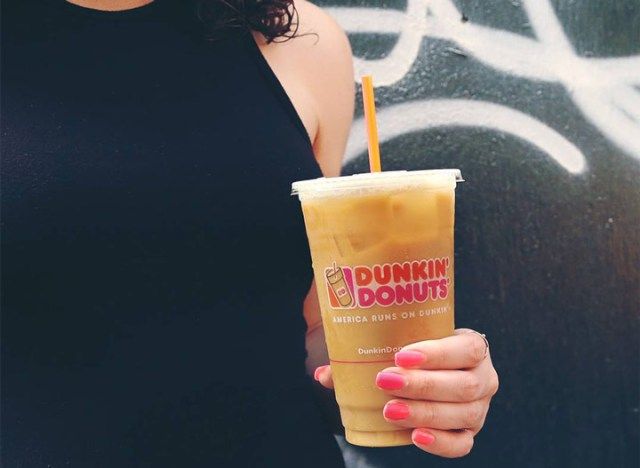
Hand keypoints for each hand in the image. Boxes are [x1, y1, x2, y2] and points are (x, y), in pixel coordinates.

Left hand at [314, 329, 498, 457]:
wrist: (438, 368)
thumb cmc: (417, 352)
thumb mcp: (402, 343)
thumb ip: (368, 353)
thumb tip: (324, 374)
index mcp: (472, 347)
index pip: (466, 348)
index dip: (437, 353)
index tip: (401, 355)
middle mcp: (484, 378)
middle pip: (463, 385)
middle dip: (422, 385)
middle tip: (385, 381)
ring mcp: (479, 408)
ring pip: (462, 414)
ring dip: (424, 412)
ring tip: (390, 410)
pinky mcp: (470, 432)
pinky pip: (462, 444)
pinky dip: (440, 443)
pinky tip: (415, 437)